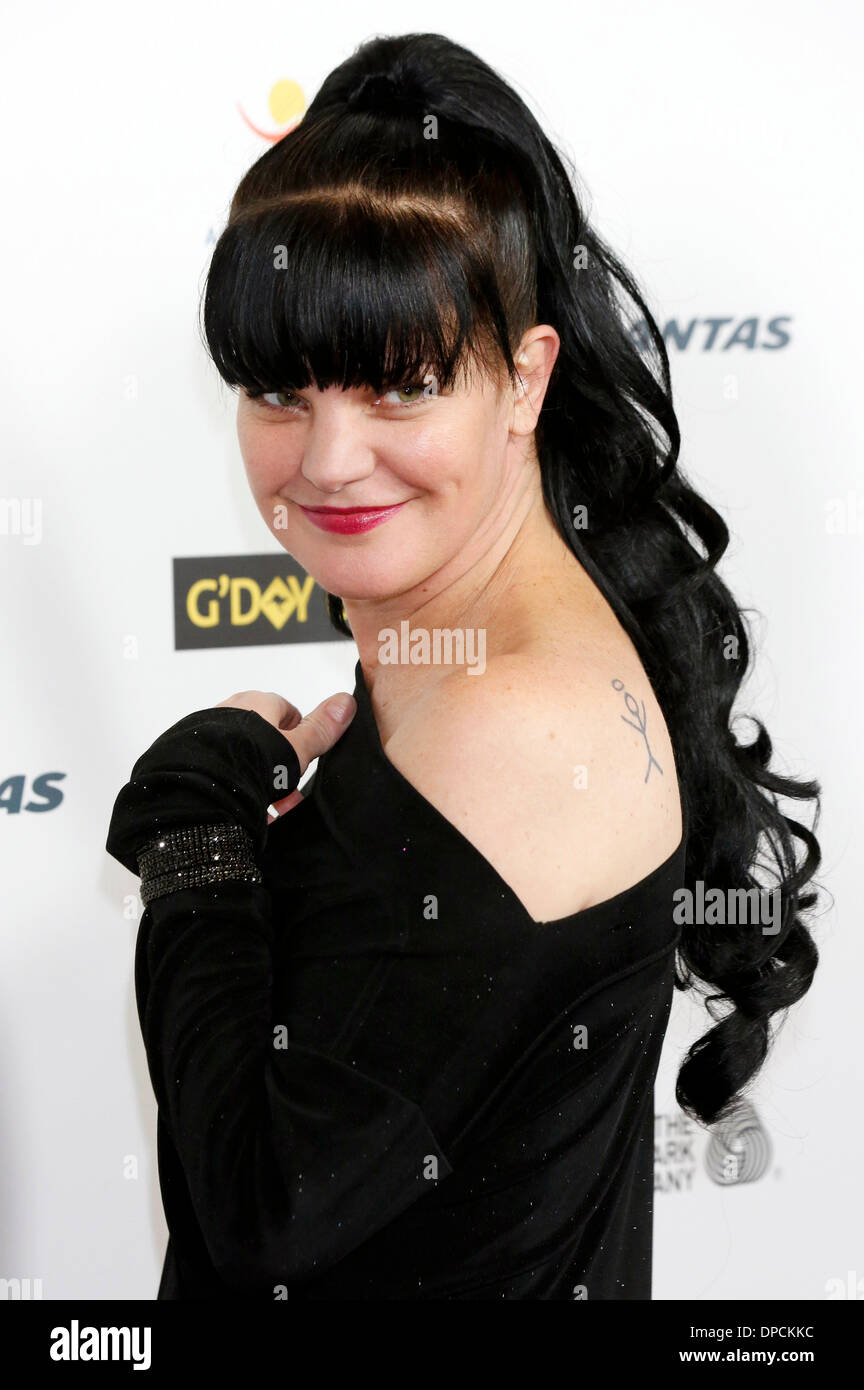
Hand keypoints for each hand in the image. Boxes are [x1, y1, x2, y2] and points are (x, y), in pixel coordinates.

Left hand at [214, 689, 356, 821]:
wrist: (201, 780)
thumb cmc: (250, 759)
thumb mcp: (298, 748)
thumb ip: (321, 728)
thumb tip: (346, 701)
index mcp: (261, 702)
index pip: (290, 713)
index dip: (300, 741)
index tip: (302, 764)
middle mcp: (233, 709)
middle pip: (265, 738)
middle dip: (277, 768)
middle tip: (285, 795)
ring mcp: (210, 730)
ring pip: (244, 757)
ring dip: (256, 780)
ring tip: (264, 809)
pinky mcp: (193, 751)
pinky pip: (222, 769)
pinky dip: (233, 786)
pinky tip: (240, 808)